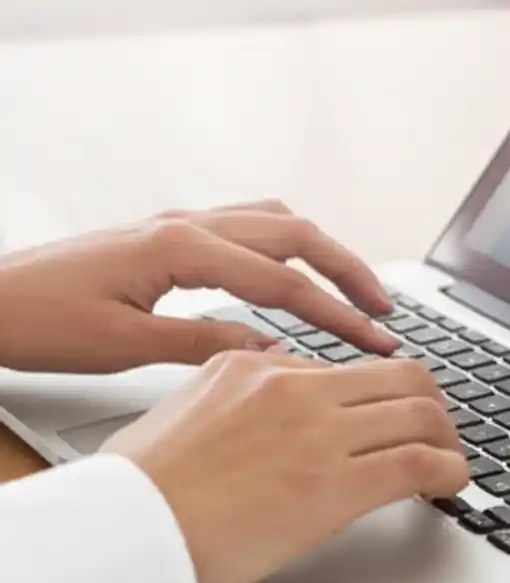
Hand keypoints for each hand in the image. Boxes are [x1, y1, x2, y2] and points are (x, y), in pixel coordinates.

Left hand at [0, 199, 399, 373]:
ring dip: (322, 253)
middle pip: (294, 234)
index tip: (375, 341)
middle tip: (387, 311)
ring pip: (275, 222)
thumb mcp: (125, 346)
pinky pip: (247, 226)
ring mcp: (179, 223)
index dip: (337, 314)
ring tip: (356, 290)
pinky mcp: (169, 234)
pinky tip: (295, 276)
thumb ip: (206, 344)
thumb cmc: (40, 322)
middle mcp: (187, 223)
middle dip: (349, 271)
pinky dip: (286, 249)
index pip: (283, 281)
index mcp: (181, 247)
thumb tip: (273, 352)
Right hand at [101, 351, 467, 582]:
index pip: (348, 367)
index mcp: (256, 367)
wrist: (123, 532)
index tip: (397, 414)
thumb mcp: (185, 409)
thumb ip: (235, 394)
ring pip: (422, 413)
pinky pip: (419, 462)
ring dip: (448, 439)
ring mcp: (317, 433)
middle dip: (433, 405)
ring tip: (449, 463)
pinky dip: (450, 471)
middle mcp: (293, 388)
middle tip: (438, 434)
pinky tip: (451, 486)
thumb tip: (270, 391)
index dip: (385, 394)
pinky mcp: (334, 485)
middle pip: (402, 375)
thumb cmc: (139, 489)